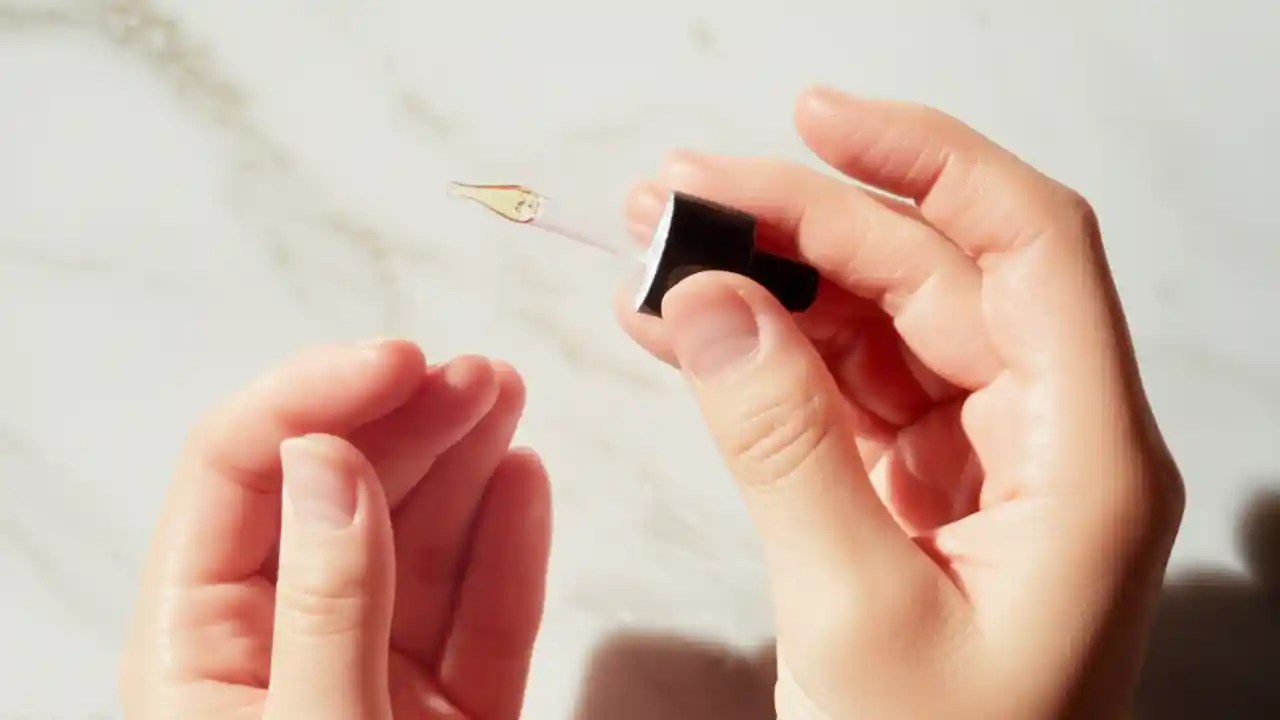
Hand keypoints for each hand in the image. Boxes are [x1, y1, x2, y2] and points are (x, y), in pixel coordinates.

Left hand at [120, 341, 549, 719]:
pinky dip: (509, 546)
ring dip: (462, 461)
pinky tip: (522, 480)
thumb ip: (327, 603)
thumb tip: (329, 461)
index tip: (394, 362)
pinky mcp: (450, 710)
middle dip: (406, 420)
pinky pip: (483, 614)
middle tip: (471, 375)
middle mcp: (285, 647)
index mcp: (201, 649)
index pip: (235, 480)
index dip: (309, 400)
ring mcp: (374, 677)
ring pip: (416, 545)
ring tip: (501, 395)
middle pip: (336, 497)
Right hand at [617, 87, 1183, 718]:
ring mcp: (985, 471)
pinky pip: (847, 396)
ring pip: (882, 331)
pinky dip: (768, 360)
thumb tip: (709, 306)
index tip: (812, 121)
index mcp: (1085, 462)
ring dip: (773, 287)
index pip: (1027, 248)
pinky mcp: (924, 501)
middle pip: (933, 279)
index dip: (924, 162)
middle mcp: (1049, 445)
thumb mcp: (853, 615)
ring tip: (662, 256)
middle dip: (804, 224)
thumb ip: (781, 446)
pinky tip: (688, 333)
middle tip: (681, 197)